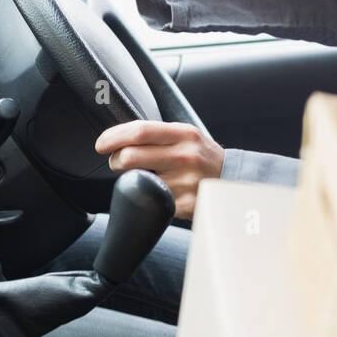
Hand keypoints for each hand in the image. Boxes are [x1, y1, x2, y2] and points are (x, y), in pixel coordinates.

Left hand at [95, 121, 224, 219]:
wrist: (234, 182)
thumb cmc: (205, 158)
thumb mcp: (188, 137)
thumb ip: (159, 135)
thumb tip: (121, 138)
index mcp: (184, 134)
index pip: (139, 131)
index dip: (113, 137)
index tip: (101, 144)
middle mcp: (185, 156)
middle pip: (130, 157)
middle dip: (116, 160)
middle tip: (118, 162)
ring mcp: (185, 182)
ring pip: (138, 181)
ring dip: (132, 181)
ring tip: (143, 177)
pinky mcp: (184, 204)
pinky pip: (152, 201)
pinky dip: (147, 198)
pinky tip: (157, 194)